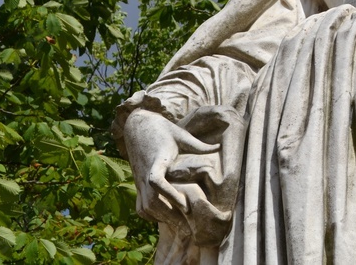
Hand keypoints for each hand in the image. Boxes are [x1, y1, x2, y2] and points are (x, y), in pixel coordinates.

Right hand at [122, 109, 219, 225]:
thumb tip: (218, 146)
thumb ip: (198, 145)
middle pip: (153, 201)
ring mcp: (139, 182)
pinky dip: (153, 216)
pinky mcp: (137, 185)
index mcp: (156, 161)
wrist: (138, 127)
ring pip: (147, 207)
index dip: (170, 195)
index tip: (186, 206)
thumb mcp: (181, 135)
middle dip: (171, 216)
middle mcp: (144, 174)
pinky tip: (166, 219)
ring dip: (164, 218)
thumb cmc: (162, 130)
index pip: (157, 181)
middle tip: (191, 228)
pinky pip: (142, 208)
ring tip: (183, 227)